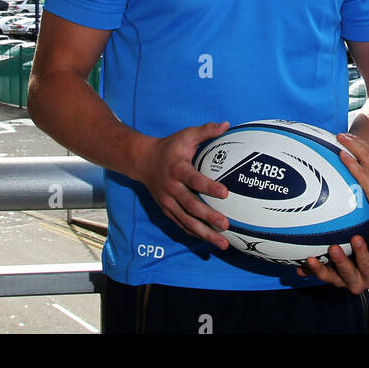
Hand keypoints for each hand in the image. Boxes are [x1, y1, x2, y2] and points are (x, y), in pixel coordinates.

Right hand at [133, 121, 231, 248]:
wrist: (142, 161)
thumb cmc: (170, 147)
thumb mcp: (186, 135)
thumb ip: (206, 131)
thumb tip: (226, 125)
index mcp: (177, 169)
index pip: (194, 179)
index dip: (209, 187)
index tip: (225, 193)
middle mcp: (171, 188)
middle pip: (191, 206)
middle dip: (208, 217)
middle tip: (225, 224)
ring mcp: (168, 202)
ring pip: (186, 221)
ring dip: (204, 233)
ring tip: (222, 243)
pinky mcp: (166, 210)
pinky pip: (181, 224)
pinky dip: (194, 234)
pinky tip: (209, 241)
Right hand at [297, 229, 368, 293]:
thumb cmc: (356, 254)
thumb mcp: (339, 260)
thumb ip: (322, 263)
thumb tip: (298, 270)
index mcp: (342, 279)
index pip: (328, 276)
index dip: (318, 270)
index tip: (310, 258)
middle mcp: (356, 281)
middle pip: (346, 273)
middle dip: (340, 261)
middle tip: (333, 248)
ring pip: (365, 265)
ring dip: (360, 252)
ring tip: (355, 238)